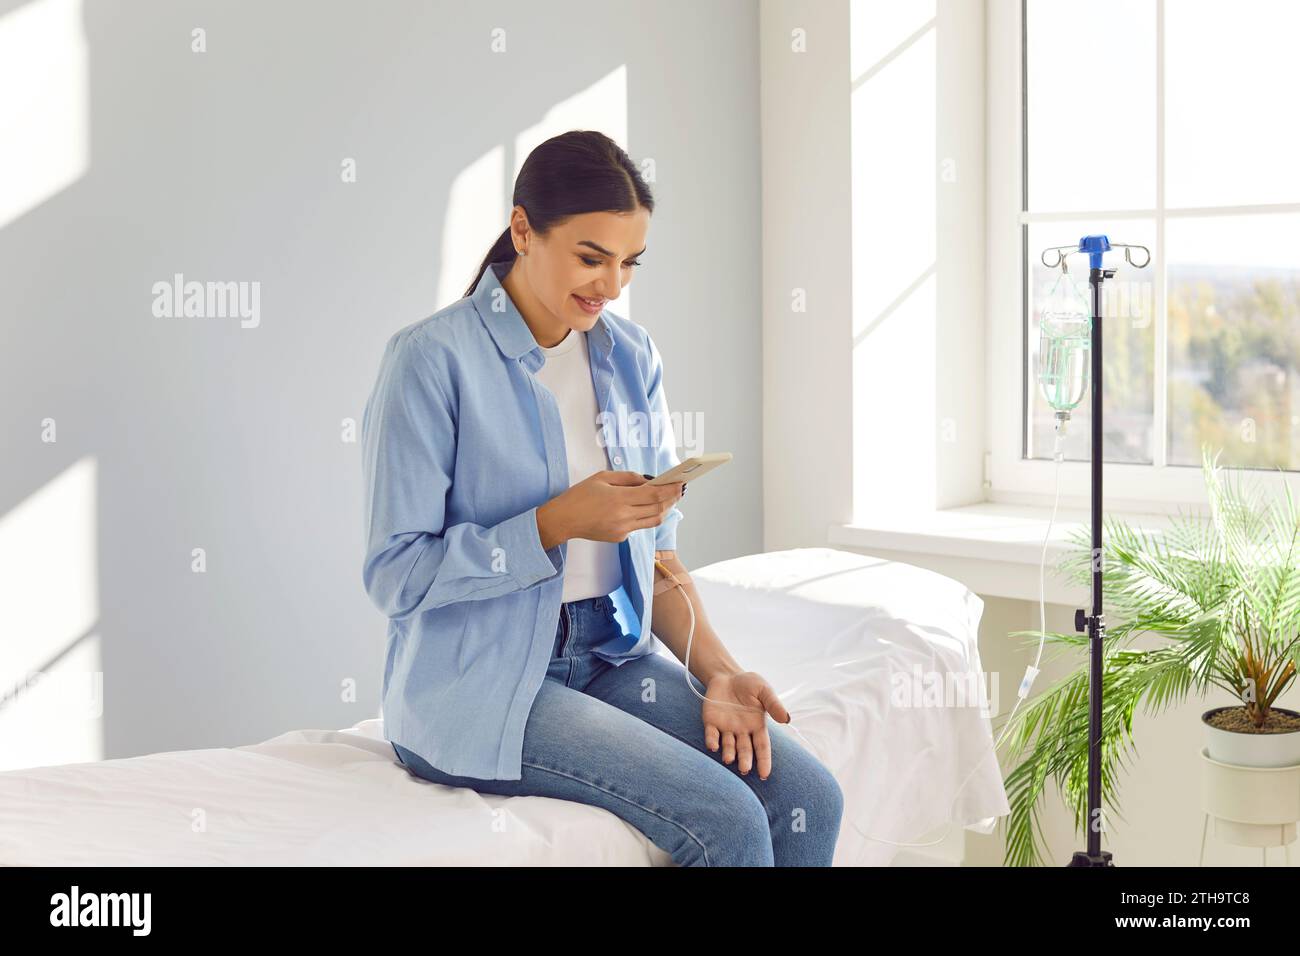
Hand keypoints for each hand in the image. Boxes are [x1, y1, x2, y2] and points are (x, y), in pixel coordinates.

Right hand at [538, 471, 682, 545]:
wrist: (563, 520)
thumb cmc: (580, 495)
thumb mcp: (602, 477)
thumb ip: (628, 477)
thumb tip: (649, 480)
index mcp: (618, 499)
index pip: (653, 494)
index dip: (670, 489)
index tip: (680, 483)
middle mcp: (623, 517)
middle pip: (658, 509)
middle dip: (672, 499)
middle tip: (679, 490)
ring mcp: (622, 530)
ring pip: (653, 521)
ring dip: (664, 510)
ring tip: (669, 499)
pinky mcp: (619, 538)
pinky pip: (639, 526)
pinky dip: (645, 516)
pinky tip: (644, 508)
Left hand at [701, 671, 790, 779]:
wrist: (727, 675)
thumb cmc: (749, 684)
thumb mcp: (764, 690)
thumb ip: (774, 704)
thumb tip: (787, 720)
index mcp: (757, 726)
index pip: (762, 747)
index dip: (763, 761)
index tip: (764, 775)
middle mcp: (742, 731)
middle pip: (744, 749)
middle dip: (744, 760)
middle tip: (744, 770)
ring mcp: (726, 728)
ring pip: (728, 745)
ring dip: (728, 753)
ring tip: (729, 760)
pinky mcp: (711, 722)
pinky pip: (711, 734)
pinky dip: (712, 740)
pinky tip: (713, 746)